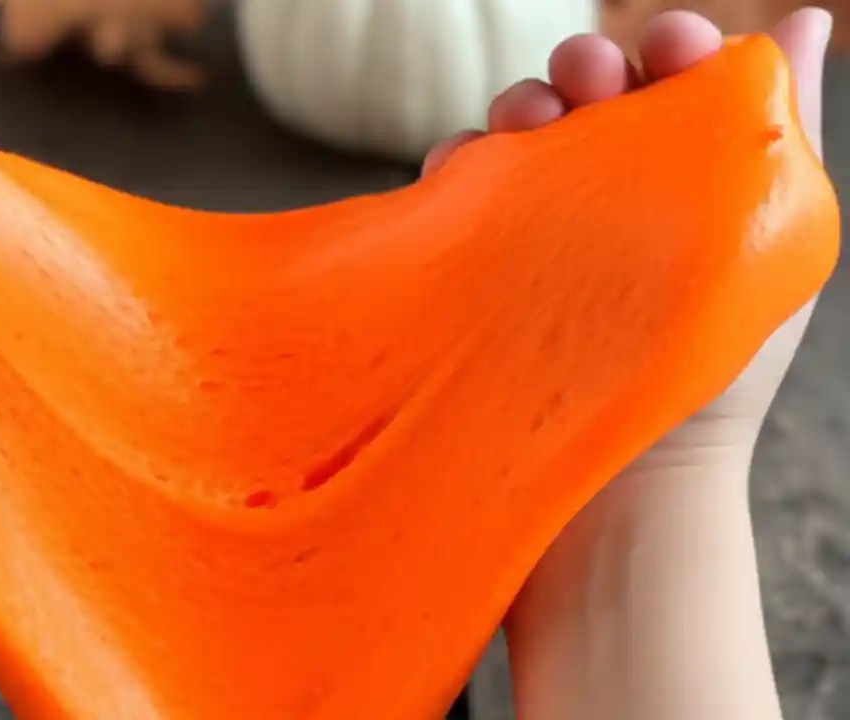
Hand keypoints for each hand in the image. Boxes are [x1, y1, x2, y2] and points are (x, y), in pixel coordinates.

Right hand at [426, 9, 830, 718]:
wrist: (616, 491)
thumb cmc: (710, 384)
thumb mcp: (772, 249)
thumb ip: (786, 135)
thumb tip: (798, 23)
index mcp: (682, 190)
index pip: (669, 90)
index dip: (669, 51)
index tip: (671, 49)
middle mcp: (607, 207)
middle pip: (582, 100)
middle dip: (585, 68)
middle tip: (590, 78)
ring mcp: (537, 239)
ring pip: (510, 135)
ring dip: (517, 108)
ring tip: (529, 123)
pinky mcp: (477, 271)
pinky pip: (452, 191)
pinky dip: (453, 163)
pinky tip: (464, 166)